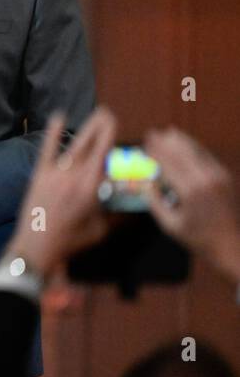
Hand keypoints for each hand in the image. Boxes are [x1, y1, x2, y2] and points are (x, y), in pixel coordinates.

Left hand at [2, 107, 116, 280]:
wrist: (36, 247)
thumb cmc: (71, 242)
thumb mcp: (100, 230)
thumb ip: (115, 214)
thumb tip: (133, 205)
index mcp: (91, 190)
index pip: (106, 159)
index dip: (112, 142)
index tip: (121, 128)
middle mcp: (74, 178)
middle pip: (92, 148)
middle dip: (102, 128)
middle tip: (110, 113)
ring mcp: (55, 175)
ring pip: (75, 146)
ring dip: (87, 129)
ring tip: (97, 114)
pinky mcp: (39, 176)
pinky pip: (47, 150)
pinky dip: (53, 133)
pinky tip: (58, 116)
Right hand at [145, 127, 239, 283]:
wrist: (231, 244)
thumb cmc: (198, 238)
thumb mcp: (170, 224)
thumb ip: (155, 202)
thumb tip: (147, 183)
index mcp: (190, 192)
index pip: (168, 165)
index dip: (156, 152)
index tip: (146, 143)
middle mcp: (206, 180)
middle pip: (182, 154)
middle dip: (167, 142)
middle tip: (154, 133)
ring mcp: (219, 177)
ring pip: (197, 152)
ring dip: (182, 141)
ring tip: (169, 132)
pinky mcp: (226, 178)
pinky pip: (208, 158)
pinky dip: (196, 149)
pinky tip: (187, 145)